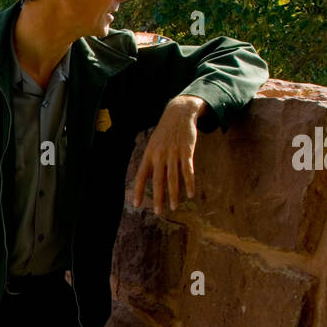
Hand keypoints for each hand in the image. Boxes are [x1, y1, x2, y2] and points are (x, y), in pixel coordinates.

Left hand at [131, 94, 206, 214]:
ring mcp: (173, 153)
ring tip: (174, 207)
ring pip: (173, 177)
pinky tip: (190, 194)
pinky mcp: (186, 150)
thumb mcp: (153, 145)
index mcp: (149, 155)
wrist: (179, 113)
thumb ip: (151, 162)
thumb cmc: (165, 133)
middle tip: (158, 213)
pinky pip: (188, 170)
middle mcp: (159, 155)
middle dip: (158, 198)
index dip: (138, 190)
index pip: (141, 176)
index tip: (136, 204)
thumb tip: (148, 179)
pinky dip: (189, 183)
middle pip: (158, 180)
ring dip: (174, 194)